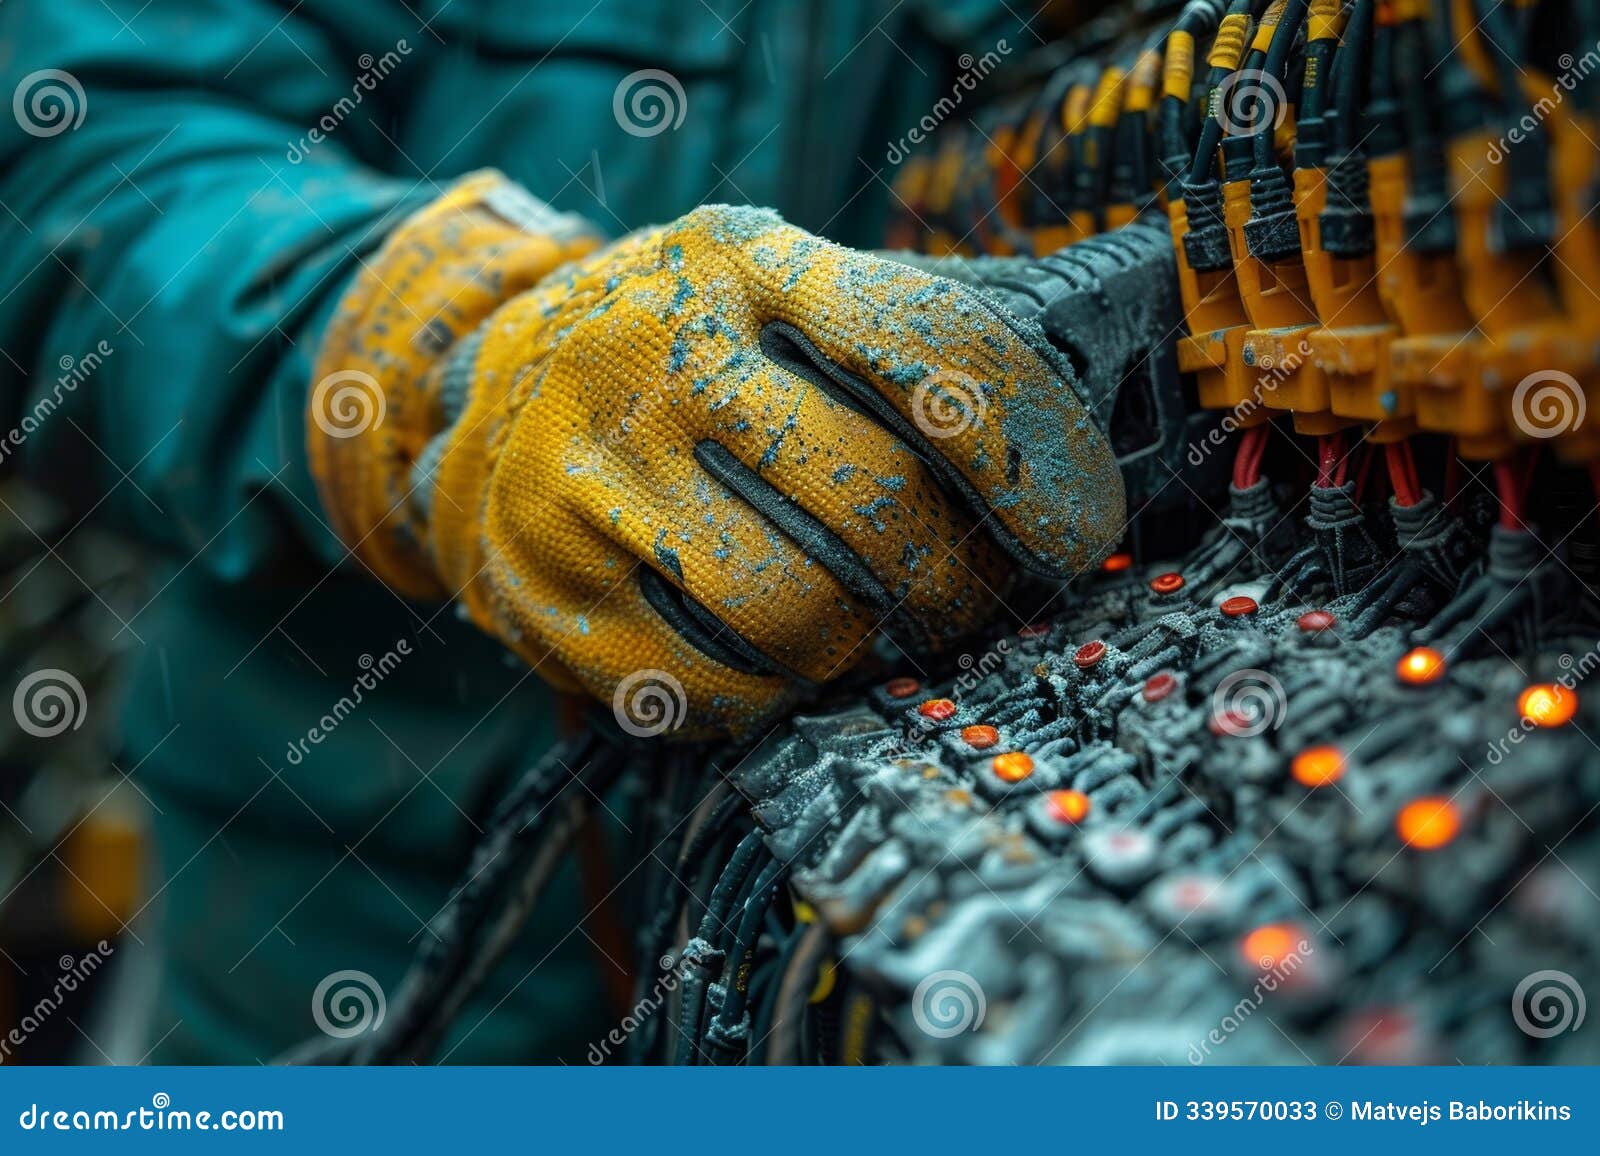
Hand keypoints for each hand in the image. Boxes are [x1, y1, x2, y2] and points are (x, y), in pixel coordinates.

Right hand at [310, 175, 1123, 735]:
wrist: (478, 394)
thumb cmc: (672, 348)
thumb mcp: (761, 283)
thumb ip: (885, 328)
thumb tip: (1066, 425)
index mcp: (734, 261)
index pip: (928, 356)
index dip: (1034, 458)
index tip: (1078, 527)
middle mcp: (648, 355)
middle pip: (873, 500)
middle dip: (961, 580)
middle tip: (980, 603)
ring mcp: (582, 477)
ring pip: (794, 608)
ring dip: (872, 644)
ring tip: (884, 632)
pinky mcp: (542, 588)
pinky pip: (709, 685)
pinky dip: (782, 695)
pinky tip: (795, 668)